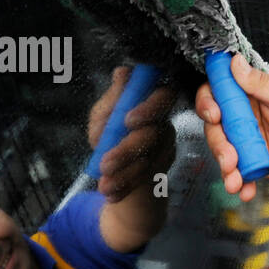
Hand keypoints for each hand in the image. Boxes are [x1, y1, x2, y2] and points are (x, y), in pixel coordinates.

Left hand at [89, 65, 176, 201]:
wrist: (117, 172)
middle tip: (105, 164)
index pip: (162, 96)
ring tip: (103, 186)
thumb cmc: (108, 135)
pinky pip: (146, 178)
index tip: (127, 120)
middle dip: (128, 150)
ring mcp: (166, 147)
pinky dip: (126, 187)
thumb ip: (112, 102)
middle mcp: (164, 123)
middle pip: (154, 134)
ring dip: (124, 174)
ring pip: (149, 160)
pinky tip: (111, 194)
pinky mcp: (163, 168)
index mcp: (151, 103)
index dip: (149, 107)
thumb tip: (123, 73)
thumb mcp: (102, 118)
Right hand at [195, 54, 268, 202]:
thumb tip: (236, 63)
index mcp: (250, 93)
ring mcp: (245, 139)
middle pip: (214, 124)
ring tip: (235, 176)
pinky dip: (238, 182)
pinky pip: (237, 171)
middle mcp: (243, 115)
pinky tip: (244, 189)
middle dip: (217, 141)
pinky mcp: (250, 160)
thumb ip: (262, 83)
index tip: (214, 114)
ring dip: (225, 165)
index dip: (208, 100)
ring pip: (222, 149)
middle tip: (229, 153)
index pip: (218, 90)